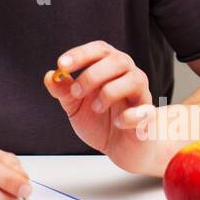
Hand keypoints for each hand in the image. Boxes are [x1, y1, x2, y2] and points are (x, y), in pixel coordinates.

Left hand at [43, 40, 156, 172]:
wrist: (119, 148)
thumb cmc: (99, 120)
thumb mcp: (75, 106)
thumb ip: (64, 91)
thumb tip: (50, 76)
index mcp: (109, 67)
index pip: (99, 50)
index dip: (80, 54)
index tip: (62, 64)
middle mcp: (128, 75)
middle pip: (117, 60)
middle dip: (93, 75)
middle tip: (76, 92)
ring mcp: (141, 94)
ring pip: (134, 79)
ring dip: (110, 92)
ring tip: (96, 108)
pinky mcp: (148, 117)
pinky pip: (146, 111)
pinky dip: (130, 116)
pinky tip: (117, 122)